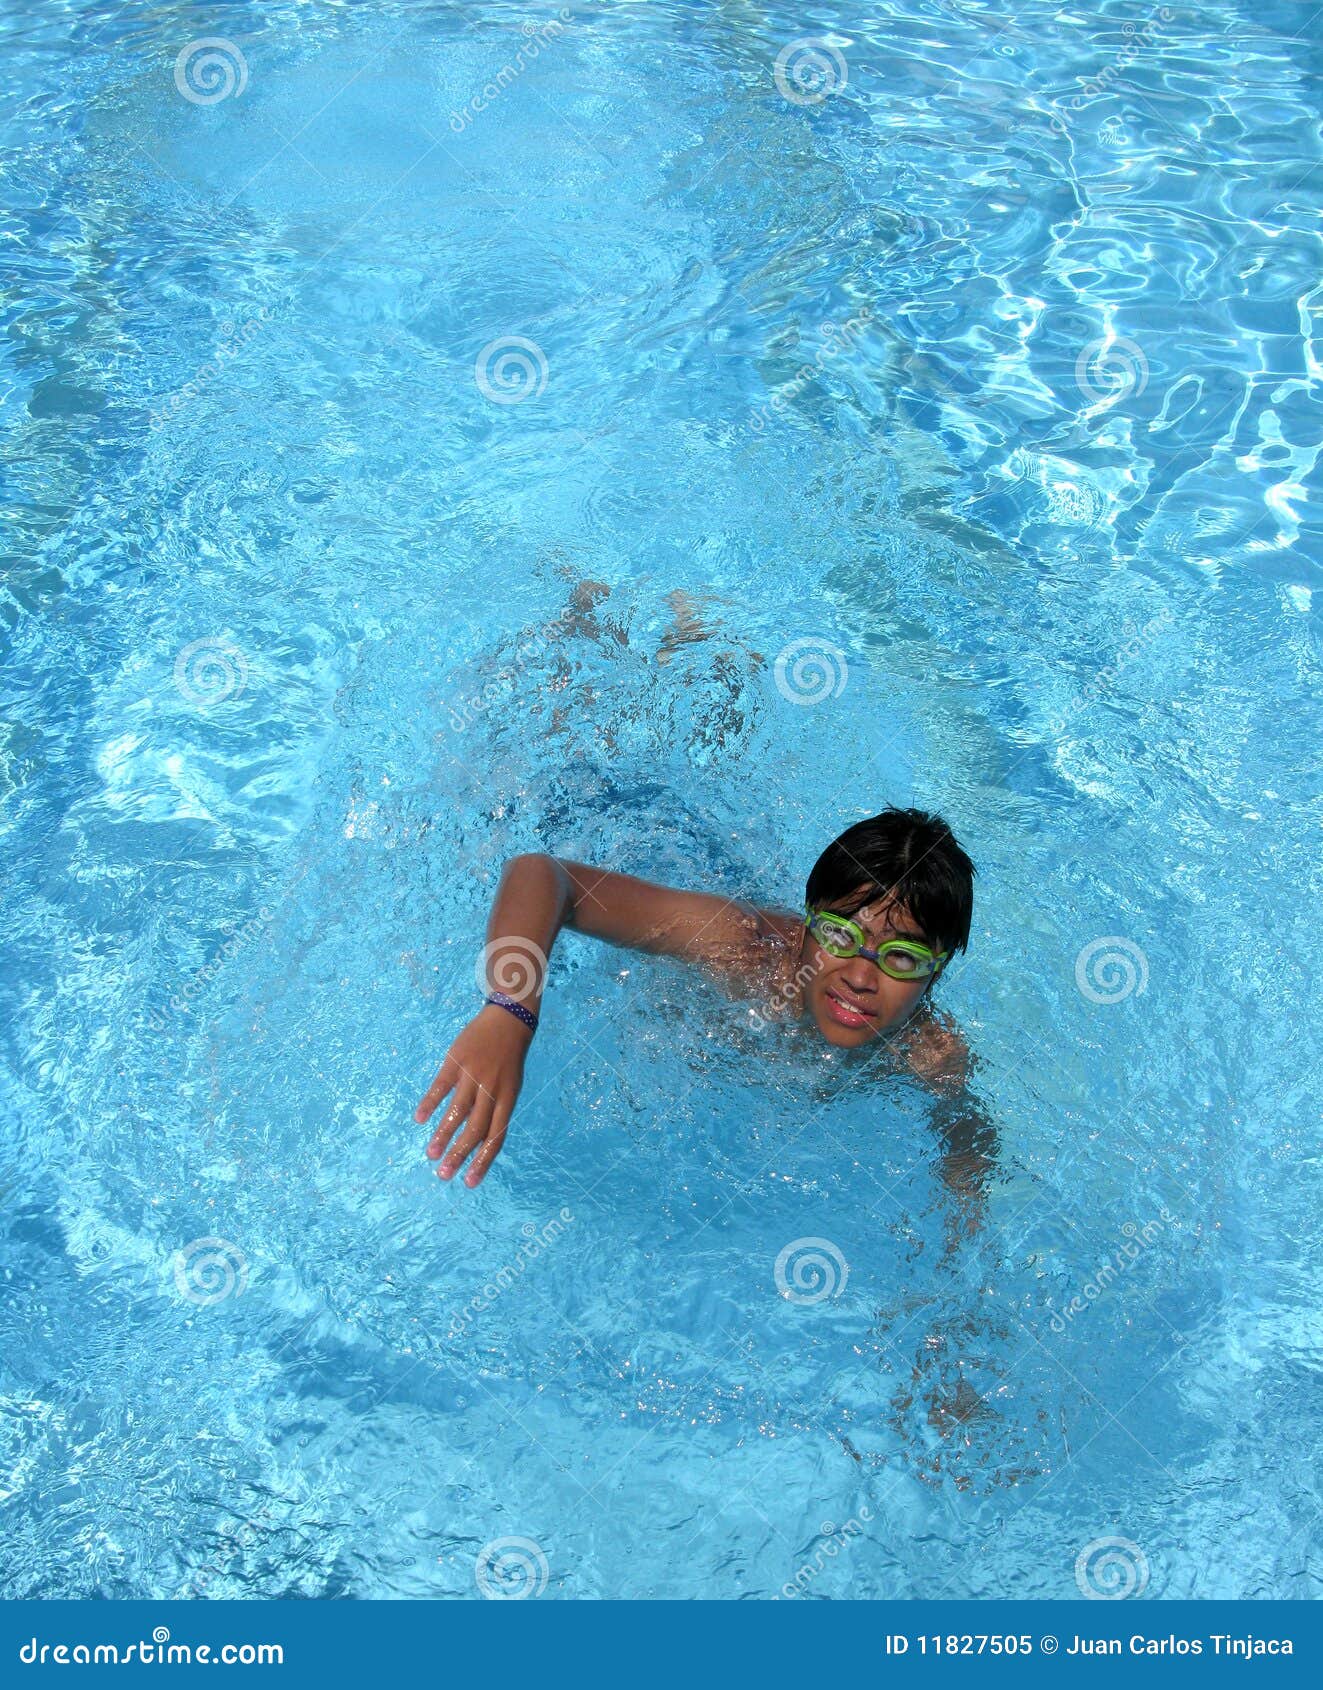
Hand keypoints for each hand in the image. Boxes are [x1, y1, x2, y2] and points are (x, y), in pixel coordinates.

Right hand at [415, 1005, 531, 1187]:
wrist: (508, 1019)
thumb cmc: (509, 1058)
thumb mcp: (510, 1085)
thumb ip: (494, 1109)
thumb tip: (476, 1139)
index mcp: (508, 1098)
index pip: (496, 1136)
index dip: (483, 1160)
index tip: (469, 1182)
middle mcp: (492, 1090)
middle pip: (475, 1129)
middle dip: (459, 1154)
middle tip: (444, 1175)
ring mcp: (474, 1075)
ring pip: (457, 1111)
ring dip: (443, 1135)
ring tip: (431, 1154)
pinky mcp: (457, 1061)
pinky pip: (441, 1086)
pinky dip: (430, 1103)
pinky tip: (419, 1118)